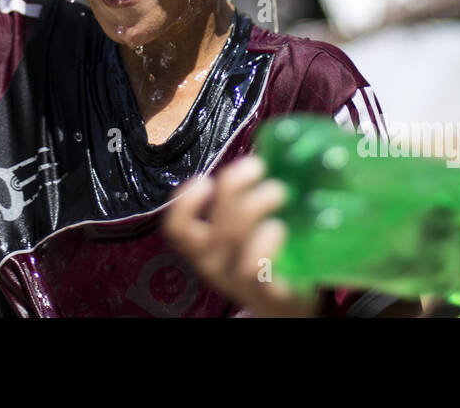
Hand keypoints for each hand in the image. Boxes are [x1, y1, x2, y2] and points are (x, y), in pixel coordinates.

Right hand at [163, 155, 317, 316]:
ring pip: (232, 237)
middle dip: (235, 184)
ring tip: (279, 191)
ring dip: (255, 204)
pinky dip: (267, 240)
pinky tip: (280, 227)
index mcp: (203, 248)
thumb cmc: (263, 257)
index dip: (185, 202)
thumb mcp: (242, 233)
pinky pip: (257, 264)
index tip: (205, 180)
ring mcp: (237, 279)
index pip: (177, 229)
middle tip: (260, 168)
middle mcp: (213, 264)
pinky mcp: (266, 291)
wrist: (282, 308)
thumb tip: (266, 151)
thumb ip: (241, 202)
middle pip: (214, 220)